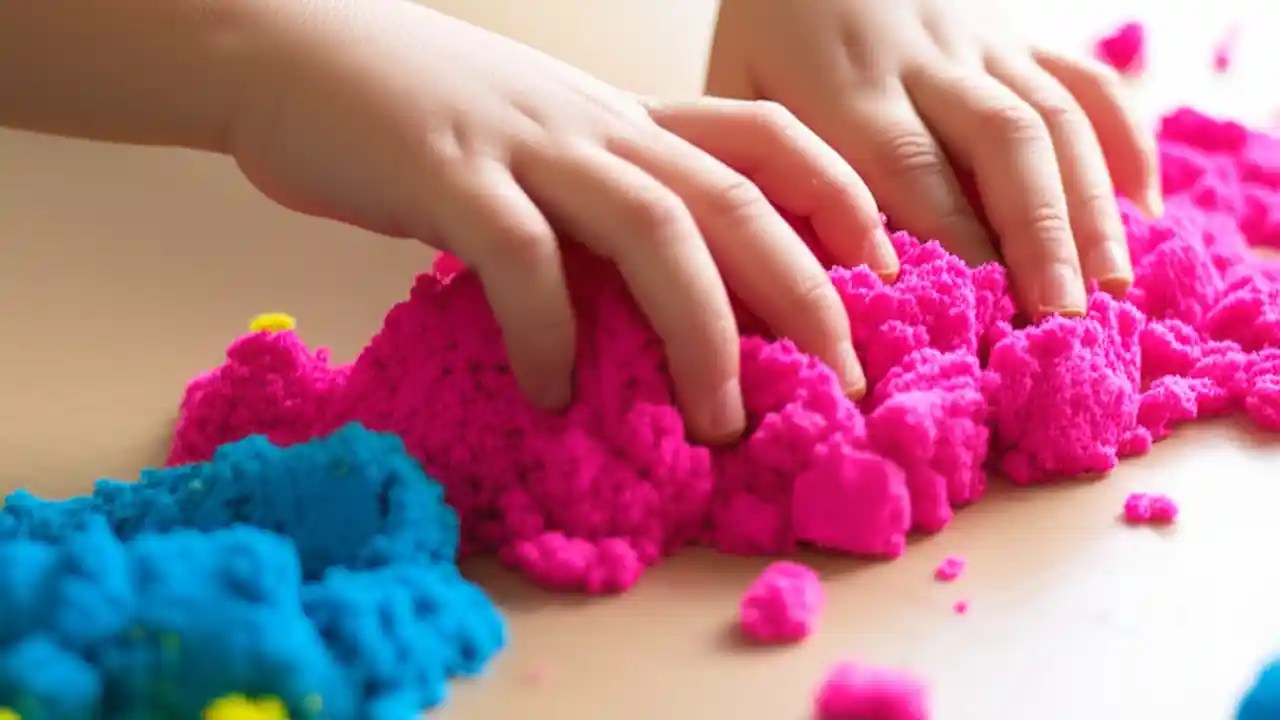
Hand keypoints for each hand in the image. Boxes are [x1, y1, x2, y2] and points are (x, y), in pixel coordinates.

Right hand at [227, 0, 894, 442]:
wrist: (294, 49)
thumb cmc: (419, 110)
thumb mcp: (535, 143)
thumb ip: (595, 204)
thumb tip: (651, 301)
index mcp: (622, 119)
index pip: (763, 138)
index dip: (838, 198)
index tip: (883, 273)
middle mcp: (595, 125)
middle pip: (734, 199)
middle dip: (803, 296)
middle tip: (843, 386)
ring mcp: (526, 146)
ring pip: (654, 228)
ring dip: (702, 332)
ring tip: (720, 420)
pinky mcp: (448, 176)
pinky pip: (520, 260)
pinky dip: (548, 333)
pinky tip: (552, 390)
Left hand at [707, 0, 1161, 316]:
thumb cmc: (764, 34)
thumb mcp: (735, 93)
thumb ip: (768, 171)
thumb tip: (804, 276)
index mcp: (844, 85)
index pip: (908, 164)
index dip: (951, 237)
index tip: (979, 310)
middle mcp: (924, 62)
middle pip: (999, 142)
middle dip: (1037, 233)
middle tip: (1060, 315)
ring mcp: (982, 42)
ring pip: (1052, 117)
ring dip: (1087, 202)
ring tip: (1109, 283)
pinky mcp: (1018, 34)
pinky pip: (1085, 80)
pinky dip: (1126, 139)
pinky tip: (1143, 206)